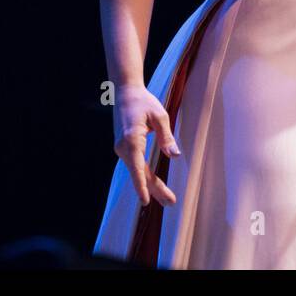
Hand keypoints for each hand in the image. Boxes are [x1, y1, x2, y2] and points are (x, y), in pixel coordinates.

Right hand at [112, 83, 179, 206]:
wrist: (125, 93)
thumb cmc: (144, 102)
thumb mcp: (160, 116)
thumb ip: (166, 137)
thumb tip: (174, 156)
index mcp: (132, 140)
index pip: (137, 168)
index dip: (141, 186)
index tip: (145, 201)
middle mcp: (123, 148)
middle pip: (139, 174)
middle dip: (154, 189)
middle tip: (171, 203)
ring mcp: (121, 149)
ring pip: (137, 171)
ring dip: (150, 185)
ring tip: (167, 199)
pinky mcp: (124, 148)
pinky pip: (135, 166)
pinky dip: (144, 177)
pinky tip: (154, 185)